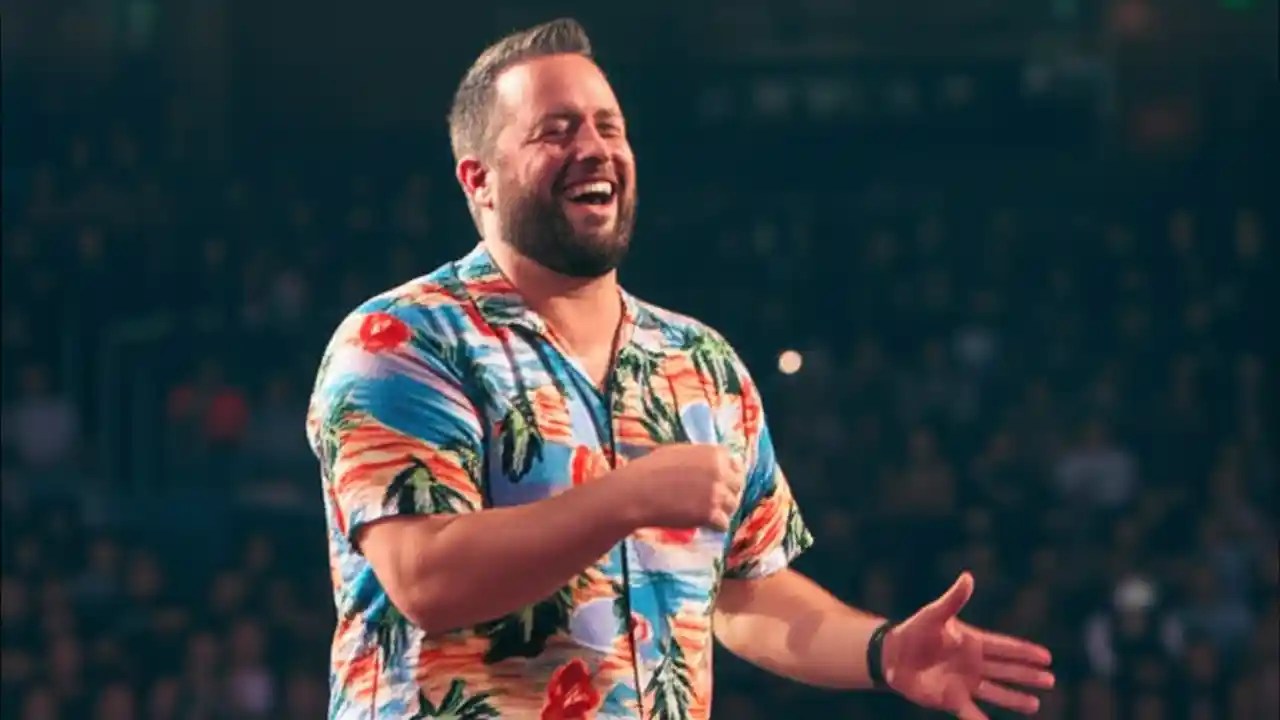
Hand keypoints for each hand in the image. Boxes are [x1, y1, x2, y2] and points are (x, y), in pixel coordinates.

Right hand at [619, 444, 744, 530]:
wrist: (638, 491)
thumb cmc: (651, 469)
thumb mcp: (680, 452)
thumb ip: (702, 458)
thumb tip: (714, 465)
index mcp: (715, 453)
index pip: (736, 465)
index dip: (728, 476)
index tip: (720, 483)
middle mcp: (720, 472)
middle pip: (737, 486)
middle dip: (726, 493)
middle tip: (710, 501)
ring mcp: (716, 494)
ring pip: (732, 506)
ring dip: (720, 510)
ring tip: (703, 512)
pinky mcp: (710, 514)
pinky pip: (723, 524)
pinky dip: (713, 526)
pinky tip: (699, 522)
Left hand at [882, 573, 1054, 719]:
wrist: (892, 654)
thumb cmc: (914, 630)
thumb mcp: (934, 614)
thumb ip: (953, 599)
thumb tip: (968, 577)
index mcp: (972, 642)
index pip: (1005, 647)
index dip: (1025, 652)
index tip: (1047, 657)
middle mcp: (973, 664)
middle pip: (1006, 670)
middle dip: (1027, 675)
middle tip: (1050, 680)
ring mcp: (964, 682)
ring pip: (996, 692)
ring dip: (1015, 699)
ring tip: (1035, 705)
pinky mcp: (951, 698)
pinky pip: (971, 712)